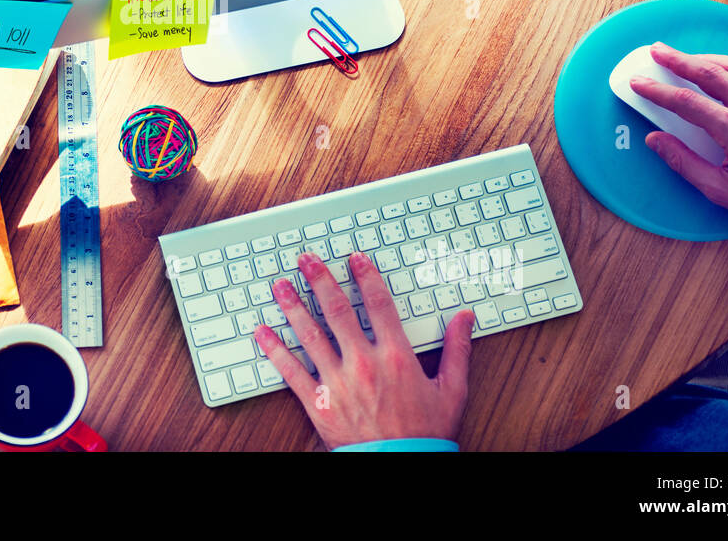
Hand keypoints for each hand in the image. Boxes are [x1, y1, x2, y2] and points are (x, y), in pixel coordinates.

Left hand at [254, 250, 472, 448]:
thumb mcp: (452, 391)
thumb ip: (457, 350)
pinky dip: (274, 350)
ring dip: (292, 306)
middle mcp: (363, 363)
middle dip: (320, 280)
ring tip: (280, 286)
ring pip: (309, 334)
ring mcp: (337, 382)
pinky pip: (291, 371)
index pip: (377, 304)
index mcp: (396, 356)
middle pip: (337, 310)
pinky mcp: (318, 402)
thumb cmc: (425, 434)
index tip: (354, 259)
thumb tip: (465, 317)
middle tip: (306, 259)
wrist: (400, 468)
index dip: (365, 277)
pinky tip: (262, 332)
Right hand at [630, 42, 727, 215]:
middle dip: (679, 59)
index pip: (686, 102)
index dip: (657, 90)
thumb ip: (684, 163)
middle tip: (658, 51)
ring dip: (709, 58)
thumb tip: (657, 141)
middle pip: (710, 72)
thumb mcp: (721, 190)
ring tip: (690, 56)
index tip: (640, 83)